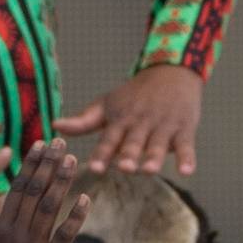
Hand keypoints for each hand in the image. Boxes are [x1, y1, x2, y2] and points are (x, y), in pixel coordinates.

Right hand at [0, 143, 90, 242]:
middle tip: (60, 142)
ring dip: (61, 182)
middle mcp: (15, 235)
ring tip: (72, 160)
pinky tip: (85, 199)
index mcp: (1, 230)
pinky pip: (64, 236)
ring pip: (48, 208)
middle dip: (48, 164)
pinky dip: (75, 216)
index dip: (31, 165)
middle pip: (33, 192)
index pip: (17, 189)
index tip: (41, 144)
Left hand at [52, 63, 202, 175]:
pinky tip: (187, 172)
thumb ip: (83, 121)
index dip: (103, 153)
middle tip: (125, 168)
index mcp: (120, 120)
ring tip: (150, 170)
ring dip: (154, 156)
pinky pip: (186, 145)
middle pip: (134, 141)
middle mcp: (141, 123)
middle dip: (129, 154)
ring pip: (158, 144)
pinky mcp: (184, 128)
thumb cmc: (135, 94)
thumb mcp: (108, 104)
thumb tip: (54, 126)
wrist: (171, 71)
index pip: (109, 139)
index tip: (96, 168)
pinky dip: (188, 158)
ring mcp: (163, 125)